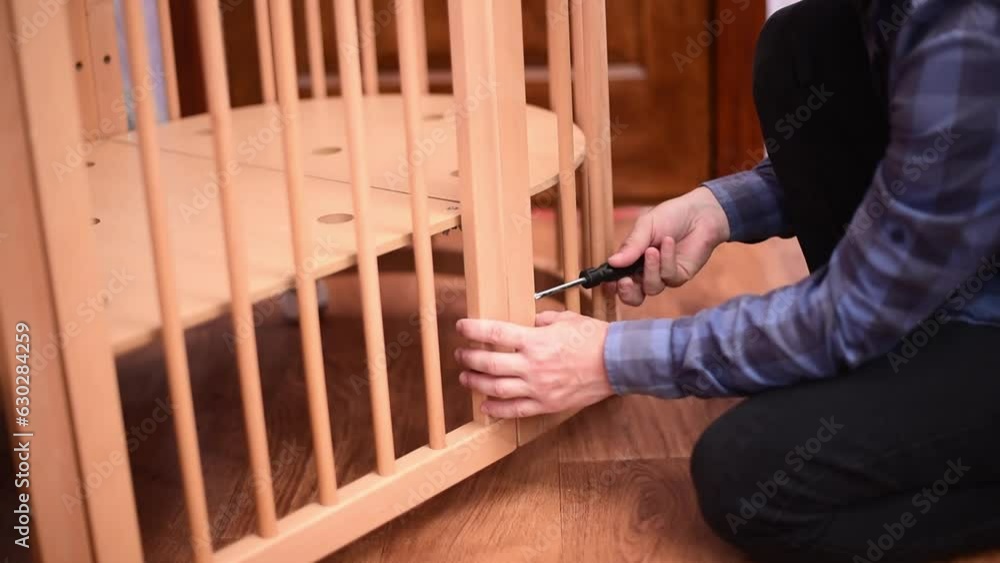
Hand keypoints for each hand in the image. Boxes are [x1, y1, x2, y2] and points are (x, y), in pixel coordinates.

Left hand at [454, 310, 613, 418]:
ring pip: (496, 388)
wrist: (616, 362)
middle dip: (469, 358)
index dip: (473, 329)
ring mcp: (538, 387)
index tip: (461, 327)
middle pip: (489, 362)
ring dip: (476, 383)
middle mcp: (532, 365)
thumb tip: (529, 322)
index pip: (495, 332)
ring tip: (465, 377)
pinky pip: (515, 410)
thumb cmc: (594, 338)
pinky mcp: (546, 404)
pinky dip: (497, 409)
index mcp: (535, 340)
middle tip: (460, 354)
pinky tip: (485, 405)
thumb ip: (542, 320)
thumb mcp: (565, 319)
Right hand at [607, 186, 729, 305]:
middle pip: (633, 296)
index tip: (607, 282)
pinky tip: (668, 243)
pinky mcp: (680, 276)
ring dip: (650, 270)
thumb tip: (612, 262)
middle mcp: (645, 271)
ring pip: (651, 288)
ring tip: (652, 250)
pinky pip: (669, 276)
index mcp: (631, 259)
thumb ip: (630, 245)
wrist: (700, 213)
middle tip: (624, 281)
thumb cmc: (670, 216)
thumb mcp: (645, 226)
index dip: (610, 285)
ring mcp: (663, 276)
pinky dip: (667, 260)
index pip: (617, 278)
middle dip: (627, 293)